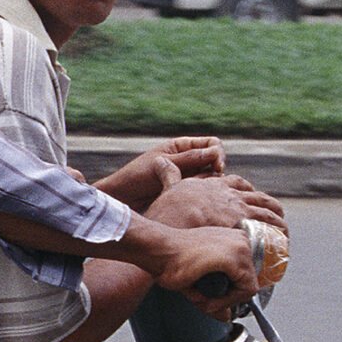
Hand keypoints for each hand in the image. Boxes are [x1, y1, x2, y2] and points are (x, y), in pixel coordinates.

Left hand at [92, 135, 225, 210]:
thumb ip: (189, 159)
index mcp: (181, 146)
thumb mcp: (164, 164)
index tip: (217, 167)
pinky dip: (202, 192)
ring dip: (210, 182)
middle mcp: (187, 159)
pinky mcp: (184, 190)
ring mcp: (187, 175)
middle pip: (215, 160)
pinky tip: (195, 198)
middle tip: (213, 181)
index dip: (218, 153)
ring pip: (211, 176)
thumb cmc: (138, 176)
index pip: (212, 143)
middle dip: (217, 169)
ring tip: (200, 190)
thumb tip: (215, 152)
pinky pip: (201, 189)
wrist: (123, 197)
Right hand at [144, 224, 257, 319]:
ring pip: (249, 288)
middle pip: (249, 281)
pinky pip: (245, 290)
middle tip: (207, 300)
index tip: (215, 298)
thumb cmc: (172, 259)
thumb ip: (215, 297)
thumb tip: (227, 317)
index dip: (232, 292)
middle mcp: (240, 240)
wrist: (158, 250)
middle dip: (229, 296)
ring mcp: (240, 247)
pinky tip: (207, 298)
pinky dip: (227, 301)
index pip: (246, 274)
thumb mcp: (199, 280)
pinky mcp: (235, 258)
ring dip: (227, 300)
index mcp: (234, 240)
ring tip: (205, 298)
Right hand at [147, 173, 284, 232]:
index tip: (251, 198)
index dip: (248, 191)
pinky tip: (280, 246)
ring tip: (283, 235)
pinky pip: (269, 231)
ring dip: (279, 224)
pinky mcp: (244, 228)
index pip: (238, 184)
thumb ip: (169, 174)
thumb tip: (161, 161)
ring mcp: (239, 210)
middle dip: (271, 208)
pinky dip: (277, 237)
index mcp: (215, 186)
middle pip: (260, 199)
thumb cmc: (165, 213)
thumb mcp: (168, 187)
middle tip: (276, 219)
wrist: (168, 230)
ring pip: (269, 213)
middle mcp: (231, 196)